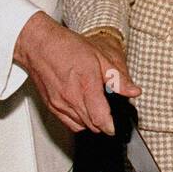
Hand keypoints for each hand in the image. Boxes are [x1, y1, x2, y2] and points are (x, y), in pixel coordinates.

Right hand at [13, 12, 140, 134]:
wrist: (38, 45)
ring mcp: (59, 104)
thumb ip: (117, 78)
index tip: (116, 125)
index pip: (100, 118)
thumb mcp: (99, 57)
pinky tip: (83, 109)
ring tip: (96, 109)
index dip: (111, 126)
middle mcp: (71, 98)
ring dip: (91, 123)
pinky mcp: (51, 106)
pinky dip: (78, 121)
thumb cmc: (67, 47)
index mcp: (86, 85)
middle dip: (103, 123)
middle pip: (92, 126)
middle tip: (109, 112)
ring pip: (81, 126)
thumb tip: (134, 91)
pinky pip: (68, 123)